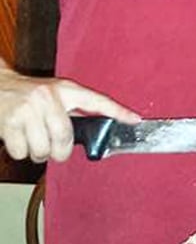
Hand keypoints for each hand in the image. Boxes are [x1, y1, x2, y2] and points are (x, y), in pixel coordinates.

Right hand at [0, 68, 139, 163]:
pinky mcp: (9, 122)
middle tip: (54, 149)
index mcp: (64, 89)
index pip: (96, 100)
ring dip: (38, 154)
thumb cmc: (29, 95)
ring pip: (43, 150)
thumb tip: (95, 135)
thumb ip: (72, 110)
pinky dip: (21, 152)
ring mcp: (28, 110)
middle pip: (65, 138)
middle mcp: (48, 97)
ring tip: (33, 140)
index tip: (135, 120)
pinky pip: (22, 153)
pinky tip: (19, 138)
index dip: (117, 111)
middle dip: (60, 152)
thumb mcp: (54, 94)